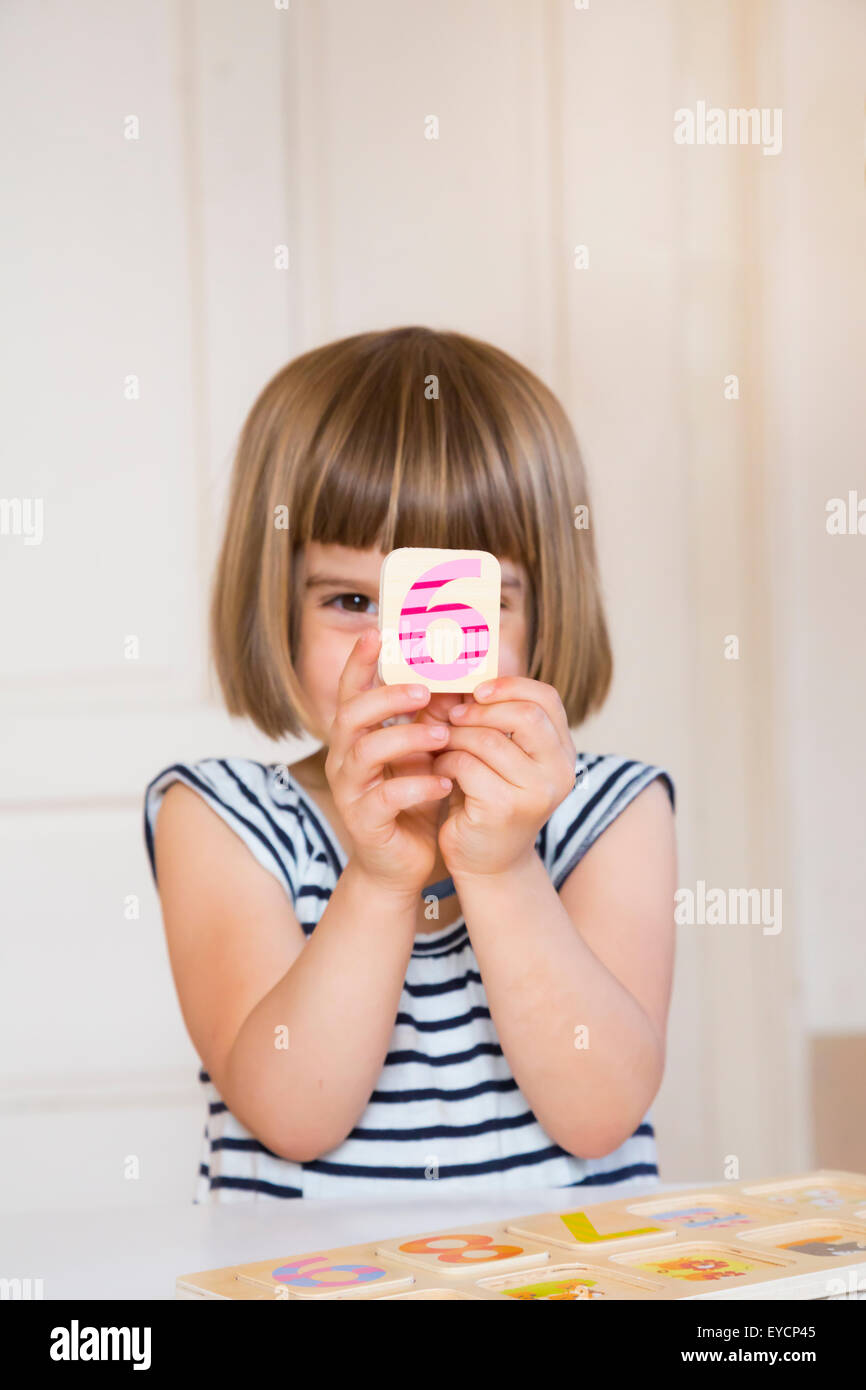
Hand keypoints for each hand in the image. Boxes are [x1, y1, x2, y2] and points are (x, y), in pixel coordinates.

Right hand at [324, 628, 453, 897]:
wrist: (400, 864)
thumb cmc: (413, 801)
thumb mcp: (423, 754)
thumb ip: (430, 720)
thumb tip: (457, 679)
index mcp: (357, 736)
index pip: (351, 691)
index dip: (359, 662)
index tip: (376, 632)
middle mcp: (345, 758)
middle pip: (351, 715)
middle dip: (387, 698)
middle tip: (424, 690)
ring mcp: (351, 790)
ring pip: (367, 753)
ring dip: (407, 739)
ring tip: (443, 736)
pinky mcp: (364, 822)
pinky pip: (386, 798)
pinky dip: (417, 786)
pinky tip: (443, 782)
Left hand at [430, 676, 576, 878]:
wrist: (487, 863)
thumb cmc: (487, 798)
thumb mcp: (496, 754)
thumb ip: (487, 717)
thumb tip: (450, 675)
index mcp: (562, 750)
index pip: (546, 698)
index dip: (510, 686)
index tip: (477, 690)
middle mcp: (560, 771)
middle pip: (524, 714)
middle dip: (479, 710)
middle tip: (451, 717)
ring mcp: (537, 792)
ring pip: (488, 739)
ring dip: (455, 736)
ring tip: (441, 744)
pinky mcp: (506, 809)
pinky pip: (467, 765)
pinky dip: (446, 761)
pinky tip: (441, 770)